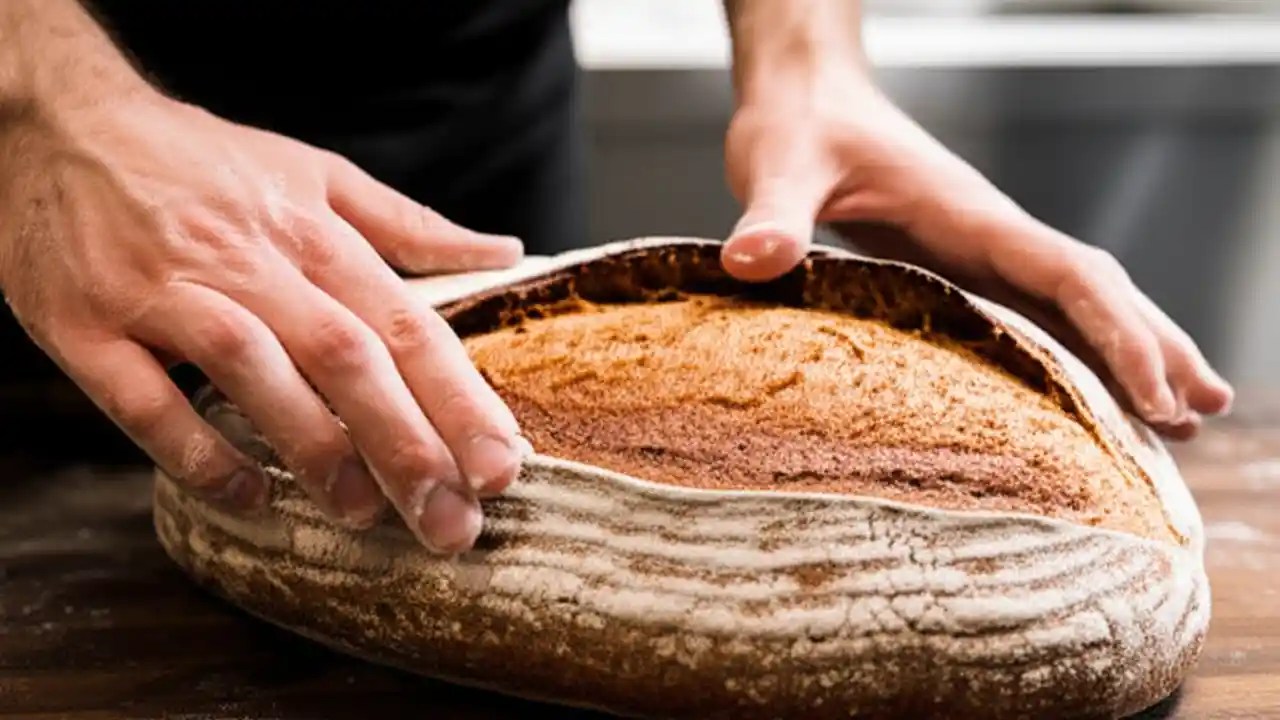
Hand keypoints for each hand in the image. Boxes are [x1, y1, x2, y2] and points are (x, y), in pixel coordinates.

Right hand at [0, 91, 525, 552]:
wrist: (62, 123)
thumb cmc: (204, 163)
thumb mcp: (317, 175)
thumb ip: (411, 225)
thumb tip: (507, 253)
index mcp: (313, 232)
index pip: (405, 323)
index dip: (459, 399)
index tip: (503, 465)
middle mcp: (249, 261)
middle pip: (345, 355)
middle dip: (408, 445)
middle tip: (452, 522)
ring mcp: (165, 292)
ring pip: (254, 371)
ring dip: (315, 448)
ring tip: (366, 514)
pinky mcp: (88, 325)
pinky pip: (144, 400)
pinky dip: (196, 453)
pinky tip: (247, 495)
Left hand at [721, 74, 1232, 438]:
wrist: (805, 94)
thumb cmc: (797, 124)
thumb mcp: (780, 165)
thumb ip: (773, 214)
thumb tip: (752, 263)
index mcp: (966, 215)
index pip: (1069, 274)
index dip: (1120, 334)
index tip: (1162, 395)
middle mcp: (987, 233)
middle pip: (1095, 292)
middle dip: (1151, 349)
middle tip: (1204, 416)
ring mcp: (976, 249)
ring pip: (1072, 304)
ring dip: (1127, 352)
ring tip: (1180, 420)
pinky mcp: (954, 263)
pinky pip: (1029, 312)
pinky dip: (1069, 351)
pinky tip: (1083, 392)